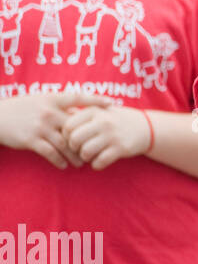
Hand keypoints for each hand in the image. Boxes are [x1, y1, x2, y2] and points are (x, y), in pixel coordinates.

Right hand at [0, 91, 115, 168]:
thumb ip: (58, 107)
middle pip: (76, 127)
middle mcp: (49, 112)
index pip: (79, 97)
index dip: (96, 99)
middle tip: (98, 148)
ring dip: (75, 155)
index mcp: (52, 99)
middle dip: (88, 139)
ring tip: (82, 163)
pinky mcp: (31, 140)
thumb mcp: (39, 101)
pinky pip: (51, 153)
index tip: (112, 104)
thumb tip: (79, 115)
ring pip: (65, 144)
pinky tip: (64, 166)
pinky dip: (59, 161)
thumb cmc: (20, 109)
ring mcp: (40, 126)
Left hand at [61, 106, 151, 170]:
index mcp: (94, 111)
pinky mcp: (121, 148)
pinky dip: (96, 165)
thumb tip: (54, 119)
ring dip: (84, 158)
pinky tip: (99, 161)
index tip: (72, 139)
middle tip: (79, 149)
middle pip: (74, 140)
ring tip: (89, 155)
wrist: (146, 127)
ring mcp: (112, 135)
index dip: (65, 136)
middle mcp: (103, 122)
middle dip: (73, 148)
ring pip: (85, 152)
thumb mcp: (99, 111)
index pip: (68, 126)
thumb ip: (79, 113)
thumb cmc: (116, 120)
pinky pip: (99, 162)